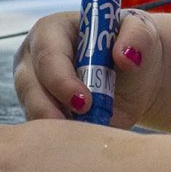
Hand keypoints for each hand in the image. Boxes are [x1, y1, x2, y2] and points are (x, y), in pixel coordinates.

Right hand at [12, 10, 163, 127]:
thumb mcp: (141, 31)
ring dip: (56, 126)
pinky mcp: (39, 112)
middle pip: (29, 86)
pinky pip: (40, 130)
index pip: (48, 56)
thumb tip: (126, 56)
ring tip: (85, 131)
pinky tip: (80, 140)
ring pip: (31, 111)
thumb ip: (137, 36)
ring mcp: (32, 87)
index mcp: (52, 31)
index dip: (62, 81)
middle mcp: (34, 58)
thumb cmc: (132, 45)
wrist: (136, 76)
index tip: (86, 102)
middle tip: (82, 122)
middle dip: (52, 108)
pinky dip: (59, 138)